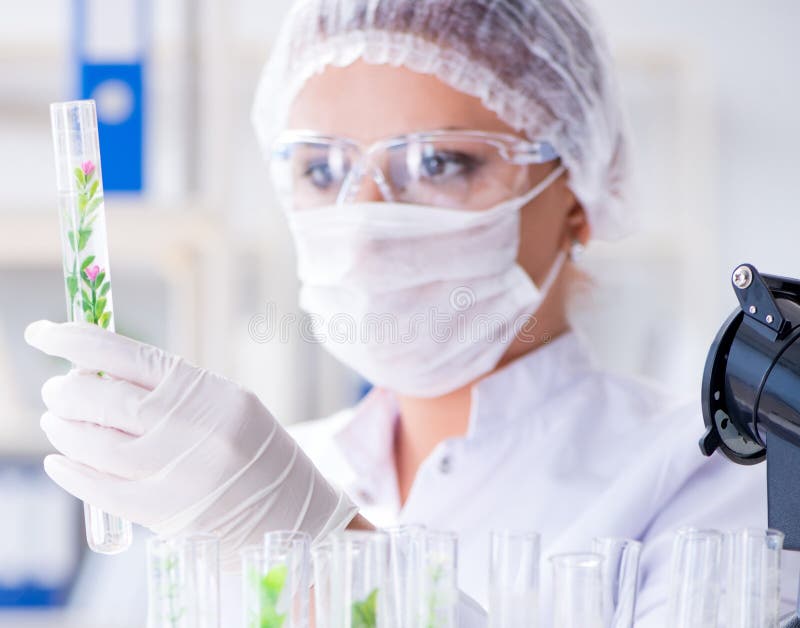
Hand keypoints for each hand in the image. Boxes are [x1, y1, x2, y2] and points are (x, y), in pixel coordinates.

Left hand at [25, 320, 356, 566]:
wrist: (294, 513)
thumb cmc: (257, 453)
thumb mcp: (227, 405)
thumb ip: (171, 390)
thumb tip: (101, 374)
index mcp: (209, 392)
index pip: (128, 356)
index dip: (77, 341)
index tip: (45, 334)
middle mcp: (193, 427)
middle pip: (104, 399)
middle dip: (67, 391)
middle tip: (56, 391)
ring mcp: (179, 472)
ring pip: (94, 443)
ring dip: (64, 429)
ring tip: (58, 423)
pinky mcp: (166, 513)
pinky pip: (101, 489)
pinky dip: (71, 473)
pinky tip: (60, 462)